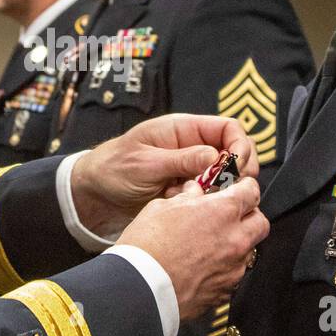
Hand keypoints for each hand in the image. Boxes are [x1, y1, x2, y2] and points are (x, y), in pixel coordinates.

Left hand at [71, 114, 260, 238]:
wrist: (94, 193)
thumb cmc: (113, 168)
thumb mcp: (146, 163)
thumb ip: (181, 160)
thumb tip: (216, 157)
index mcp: (183, 130)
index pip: (228, 128)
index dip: (240, 145)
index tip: (239, 167)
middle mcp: (192, 147)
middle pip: (233, 153)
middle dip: (237, 172)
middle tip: (229, 189)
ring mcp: (192, 170)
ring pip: (224, 178)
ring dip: (219, 191)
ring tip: (199, 198)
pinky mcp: (187, 191)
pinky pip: (209, 196)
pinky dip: (204, 203)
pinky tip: (185, 206)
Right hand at [117, 177, 266, 321]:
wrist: (140, 288)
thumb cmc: (146, 246)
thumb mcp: (161, 208)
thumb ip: (186, 198)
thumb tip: (194, 191)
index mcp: (222, 212)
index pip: (251, 191)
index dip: (245, 187)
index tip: (238, 188)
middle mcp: (235, 240)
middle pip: (260, 222)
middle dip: (249, 216)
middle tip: (231, 215)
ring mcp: (233, 268)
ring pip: (249, 251)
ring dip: (238, 244)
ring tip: (213, 244)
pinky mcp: (225, 292)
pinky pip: (234, 275)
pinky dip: (225, 269)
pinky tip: (204, 267)